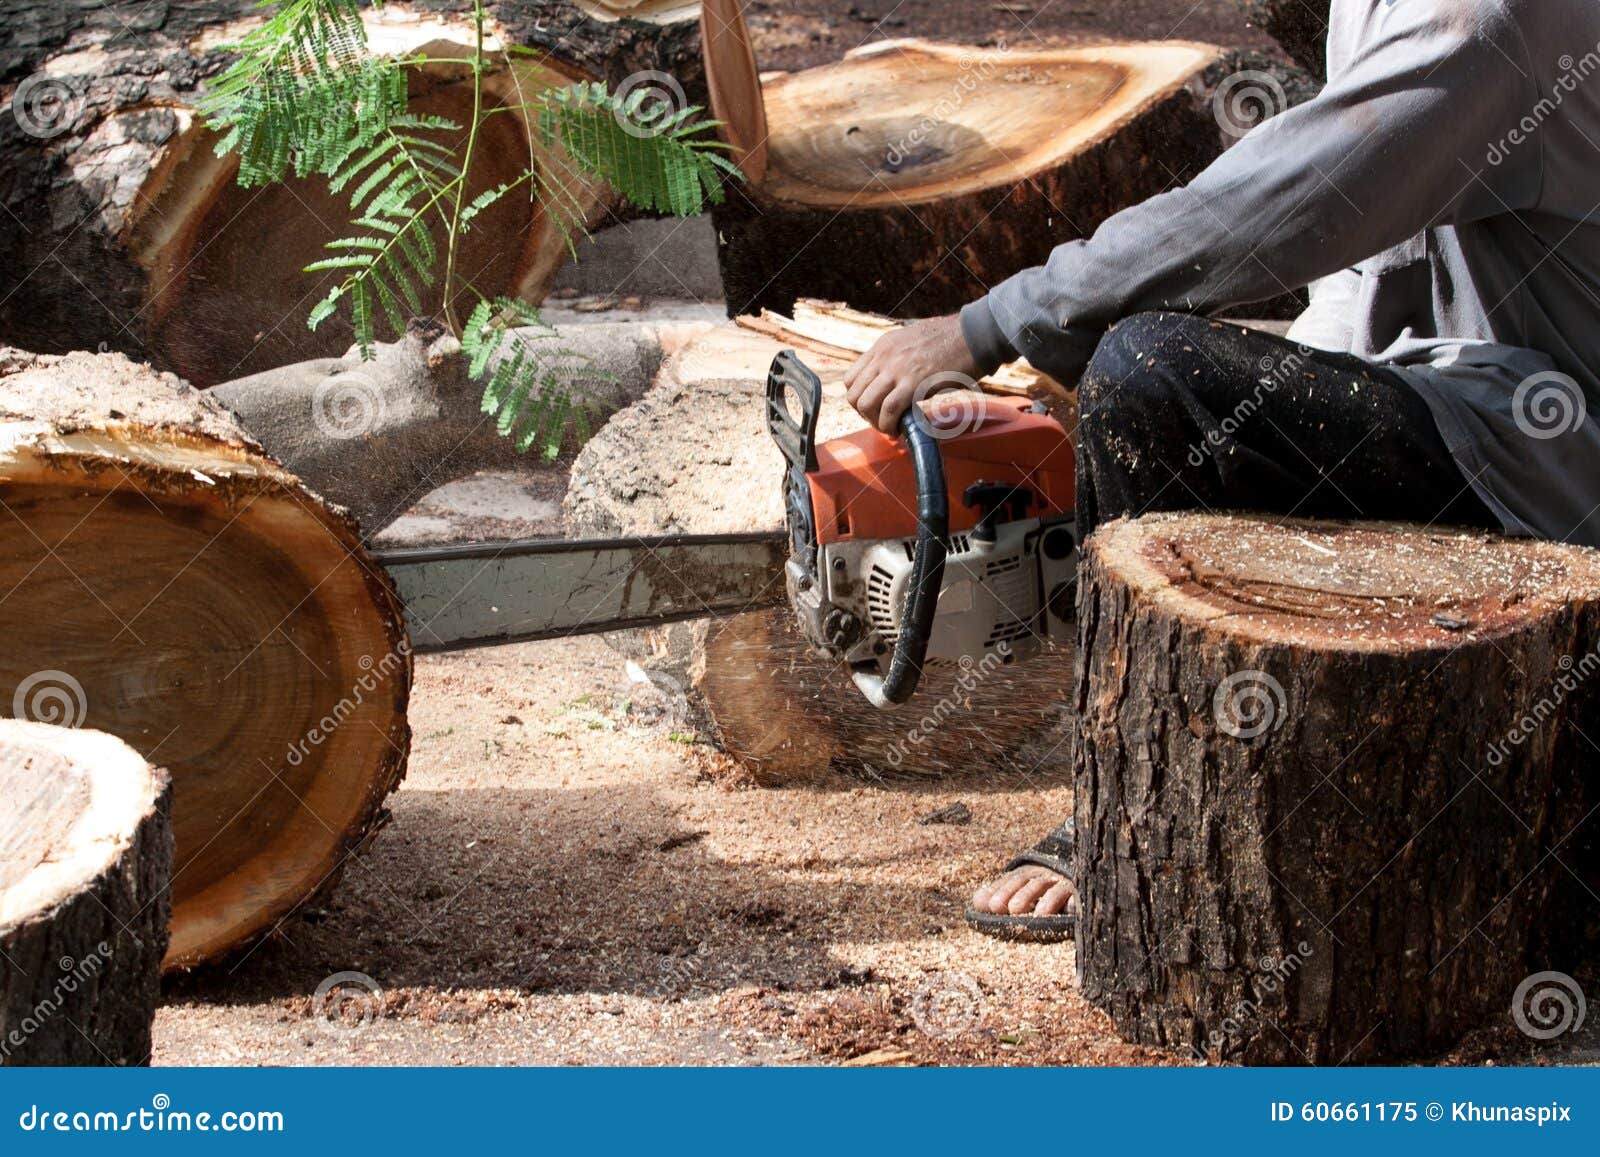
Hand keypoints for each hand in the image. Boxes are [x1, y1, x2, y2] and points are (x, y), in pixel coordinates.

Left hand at [844, 314, 980, 434]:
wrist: (973, 335)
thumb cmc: (951, 340)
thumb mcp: (913, 341)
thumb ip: (898, 359)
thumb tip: (895, 383)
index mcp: (882, 346)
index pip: (851, 379)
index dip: (859, 399)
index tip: (874, 408)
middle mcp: (883, 356)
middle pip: (854, 394)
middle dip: (865, 414)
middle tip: (882, 421)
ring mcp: (896, 369)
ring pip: (866, 404)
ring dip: (875, 422)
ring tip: (891, 428)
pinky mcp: (913, 383)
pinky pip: (888, 411)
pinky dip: (889, 426)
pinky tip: (898, 430)